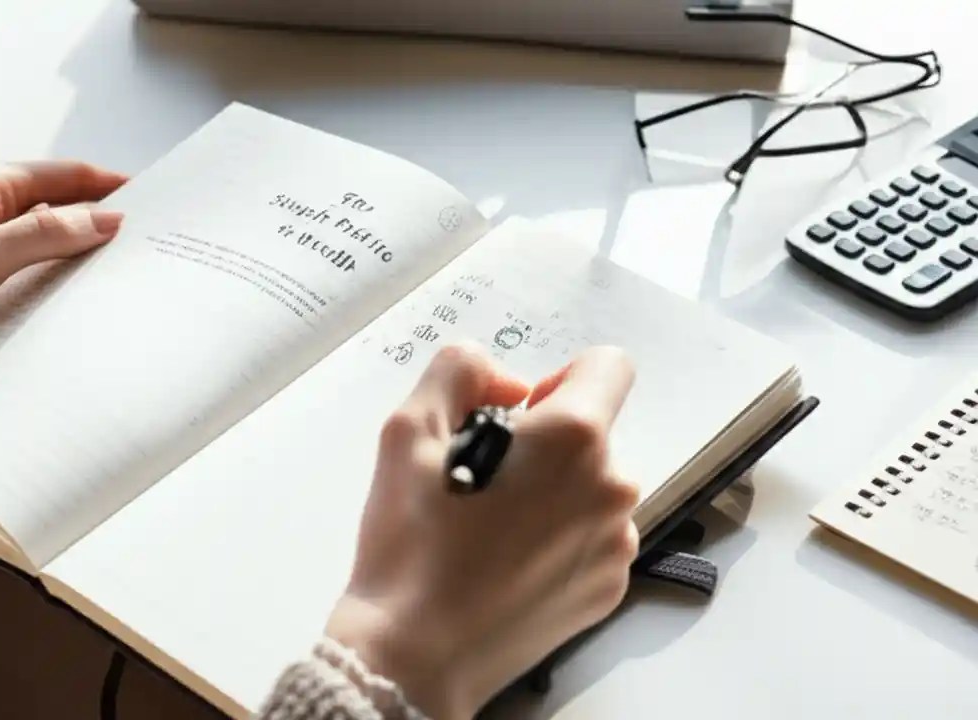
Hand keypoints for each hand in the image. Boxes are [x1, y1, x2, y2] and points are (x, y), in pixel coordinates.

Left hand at [0, 161, 127, 386]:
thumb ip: (46, 234)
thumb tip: (107, 218)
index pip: (64, 175)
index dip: (110, 186)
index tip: (157, 204)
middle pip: (55, 204)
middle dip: (99, 219)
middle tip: (146, 244)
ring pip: (39, 238)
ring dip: (75, 251)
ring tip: (119, 273)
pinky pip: (20, 268)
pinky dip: (48, 276)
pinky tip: (69, 298)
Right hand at [325, 344, 639, 718]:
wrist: (416, 655)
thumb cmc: (411, 546)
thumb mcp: (409, 429)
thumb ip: (460, 370)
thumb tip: (505, 383)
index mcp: (572, 440)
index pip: (608, 366)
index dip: (559, 378)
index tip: (519, 415)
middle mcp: (611, 489)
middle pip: (592, 435)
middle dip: (543, 445)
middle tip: (481, 481)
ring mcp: (616, 546)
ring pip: (591, 488)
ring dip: (552, 493)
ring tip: (488, 528)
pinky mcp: (607, 589)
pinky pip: (590, 538)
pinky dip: (555, 539)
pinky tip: (504, 562)